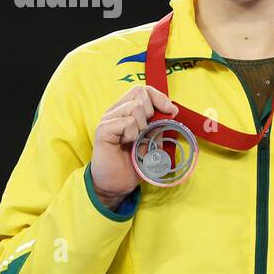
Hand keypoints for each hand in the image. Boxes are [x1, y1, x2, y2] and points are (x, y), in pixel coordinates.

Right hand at [91, 85, 177, 208]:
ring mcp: (108, 119)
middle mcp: (116, 111)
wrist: (117, 184)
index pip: (144, 90)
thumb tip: (171, 110)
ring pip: (135, 107)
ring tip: (135, 141)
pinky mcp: (103, 130)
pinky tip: (127, 144)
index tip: (171, 111)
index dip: (159, 97)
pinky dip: (133, 134)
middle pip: (140, 93)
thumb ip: (159, 125)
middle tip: (146, 132)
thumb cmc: (133, 162)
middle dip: (151, 112)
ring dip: (142, 127)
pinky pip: (127, 122)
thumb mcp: (153, 141)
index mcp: (127, 110)